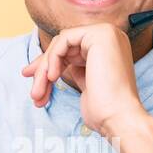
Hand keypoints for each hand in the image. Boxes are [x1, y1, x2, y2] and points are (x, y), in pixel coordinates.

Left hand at [20, 23, 147, 137]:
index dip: (50, 66)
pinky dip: (52, 58)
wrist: (118, 118)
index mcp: (109, 48)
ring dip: (45, 68)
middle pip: (64, 46)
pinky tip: (52, 78)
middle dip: (44, 69)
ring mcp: (106, 34)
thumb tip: (48, 65)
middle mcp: (110, 37)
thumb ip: (73, 69)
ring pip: (61, 44)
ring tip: (38, 93)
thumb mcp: (85, 84)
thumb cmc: (104, 111)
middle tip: (34, 93)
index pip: (71, 50)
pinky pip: (63, 40)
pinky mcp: (99, 35)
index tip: (36, 86)